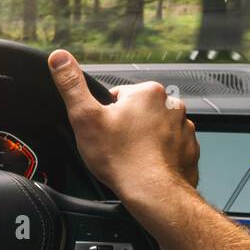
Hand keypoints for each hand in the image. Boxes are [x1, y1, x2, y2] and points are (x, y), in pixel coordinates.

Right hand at [47, 49, 198, 201]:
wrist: (153, 192)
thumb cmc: (121, 158)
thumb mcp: (85, 117)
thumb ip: (71, 84)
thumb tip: (59, 57)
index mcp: (148, 92)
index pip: (119, 97)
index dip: (107, 116)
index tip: (106, 132)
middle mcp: (171, 105)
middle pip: (138, 112)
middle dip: (126, 127)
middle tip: (117, 147)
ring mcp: (184, 128)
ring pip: (154, 130)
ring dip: (143, 141)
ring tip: (132, 158)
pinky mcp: (190, 148)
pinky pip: (170, 147)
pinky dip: (159, 155)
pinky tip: (147, 166)